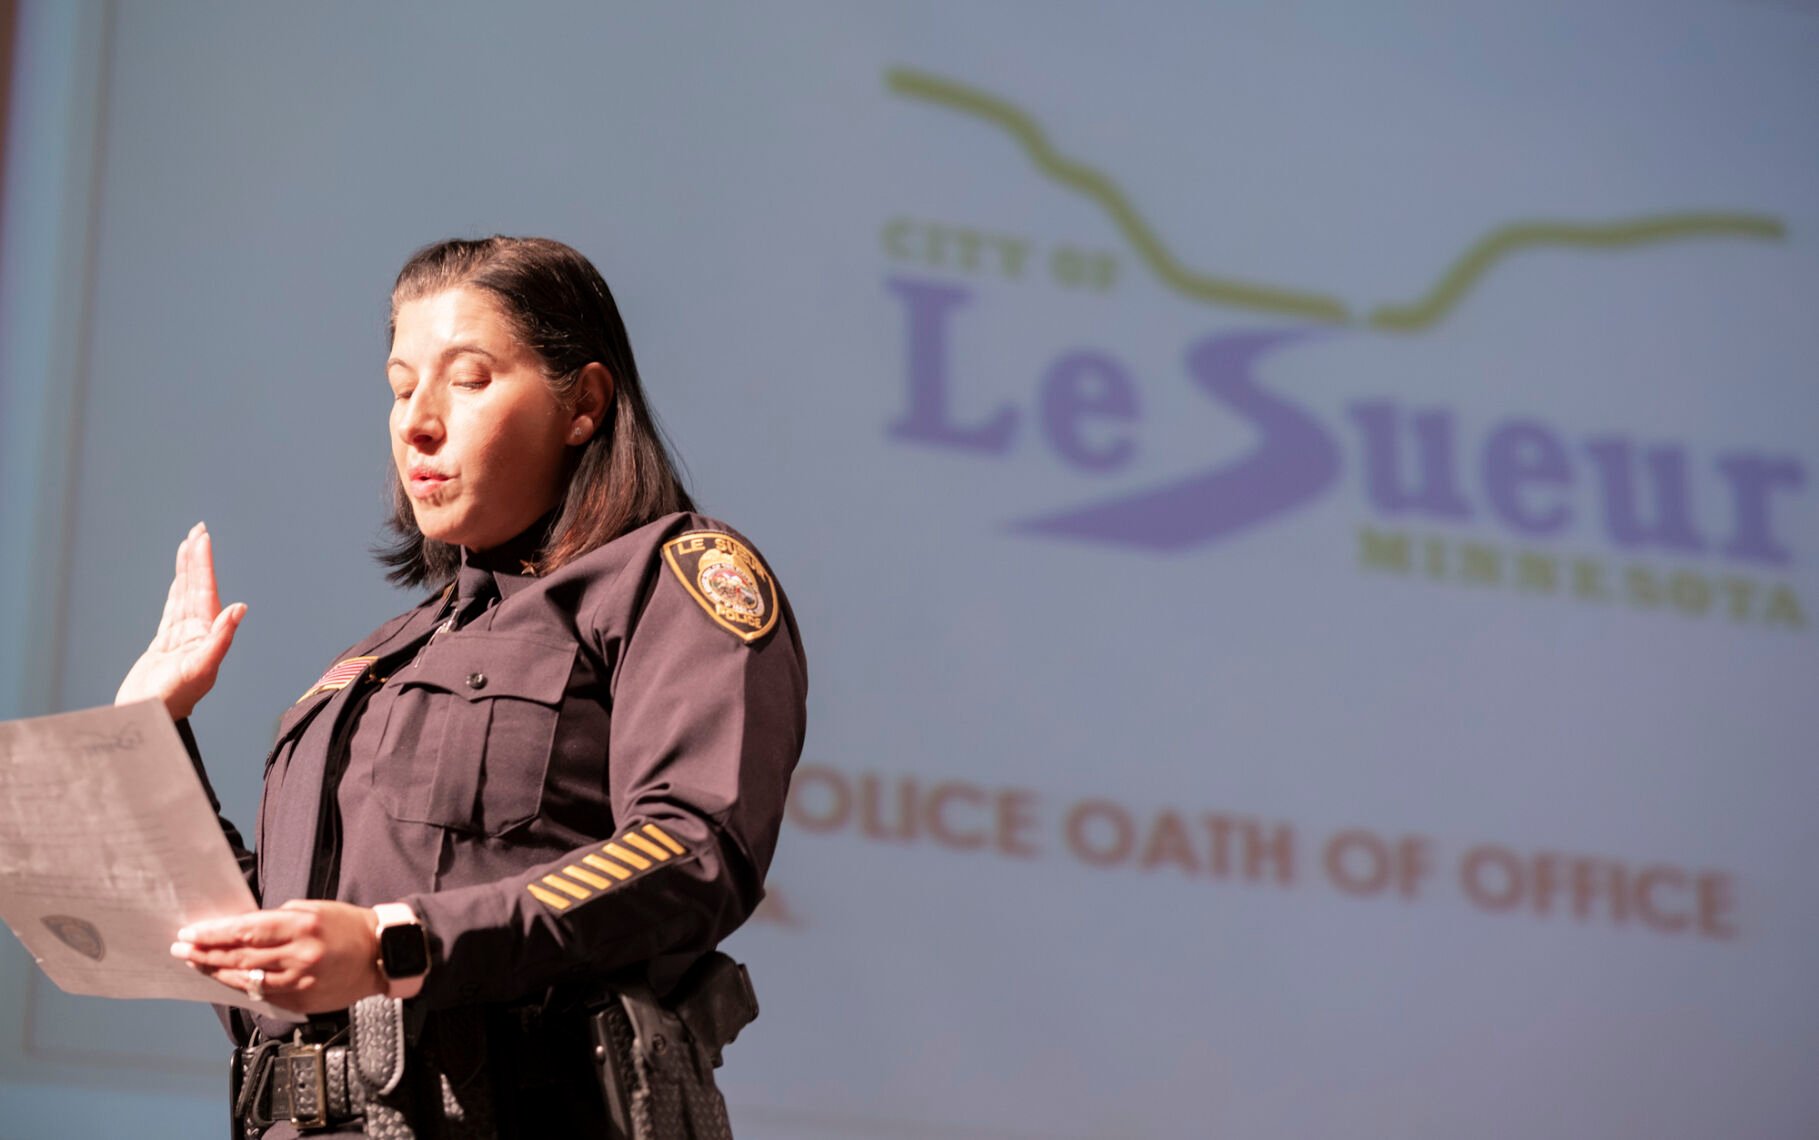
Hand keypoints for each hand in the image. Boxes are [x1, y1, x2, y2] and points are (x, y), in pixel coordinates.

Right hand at [116, 522, 246, 720]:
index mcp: (207, 633)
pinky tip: (180, 578)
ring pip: (184, 594)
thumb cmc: (174, 699)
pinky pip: (172, 608)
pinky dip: (176, 591)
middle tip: (199, 529)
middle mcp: (198, 631)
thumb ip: (220, 638)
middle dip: (197, 558)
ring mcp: (182, 636)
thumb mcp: (201, 668)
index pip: (206, 590)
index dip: (203, 563)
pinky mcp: (166, 643)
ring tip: (189, 544)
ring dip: (187, 570)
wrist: (150, 718)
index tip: (202, 538)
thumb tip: (240, 607)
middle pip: (197, 586)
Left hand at [171, 900, 385, 1013]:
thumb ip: (278, 920)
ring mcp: (301, 982)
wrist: (382, 955)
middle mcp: (300, 956)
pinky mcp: (302, 1001)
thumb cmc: (348, 926)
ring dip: (217, 972)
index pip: (246, 931)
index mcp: (303, 927)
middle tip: (181, 949)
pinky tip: (226, 978)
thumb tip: (242, 929)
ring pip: (247, 980)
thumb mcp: (314, 910)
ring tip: (196, 964)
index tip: (189, 933)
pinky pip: (263, 995)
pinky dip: (241, 985)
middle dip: (205, 953)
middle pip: (241, 957)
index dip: (214, 934)